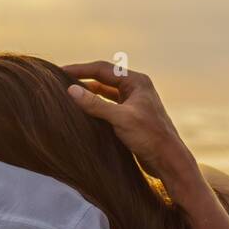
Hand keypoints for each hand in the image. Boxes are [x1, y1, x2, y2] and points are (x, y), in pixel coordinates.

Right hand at [61, 61, 191, 179]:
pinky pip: (108, 105)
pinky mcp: (131, 116)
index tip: (59, 71)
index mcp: (136, 82)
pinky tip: (83, 110)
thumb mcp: (120, 118)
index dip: (80, 69)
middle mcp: (136, 88)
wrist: (168, 160)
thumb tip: (71, 90)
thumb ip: (95, 104)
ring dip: (88, 92)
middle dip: (83, 78)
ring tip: (68, 94)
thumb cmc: (149, 137)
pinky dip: (95, 105)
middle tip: (60, 80)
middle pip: (103, 78)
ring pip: (105, 92)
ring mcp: (134, 102)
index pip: (102, 69)